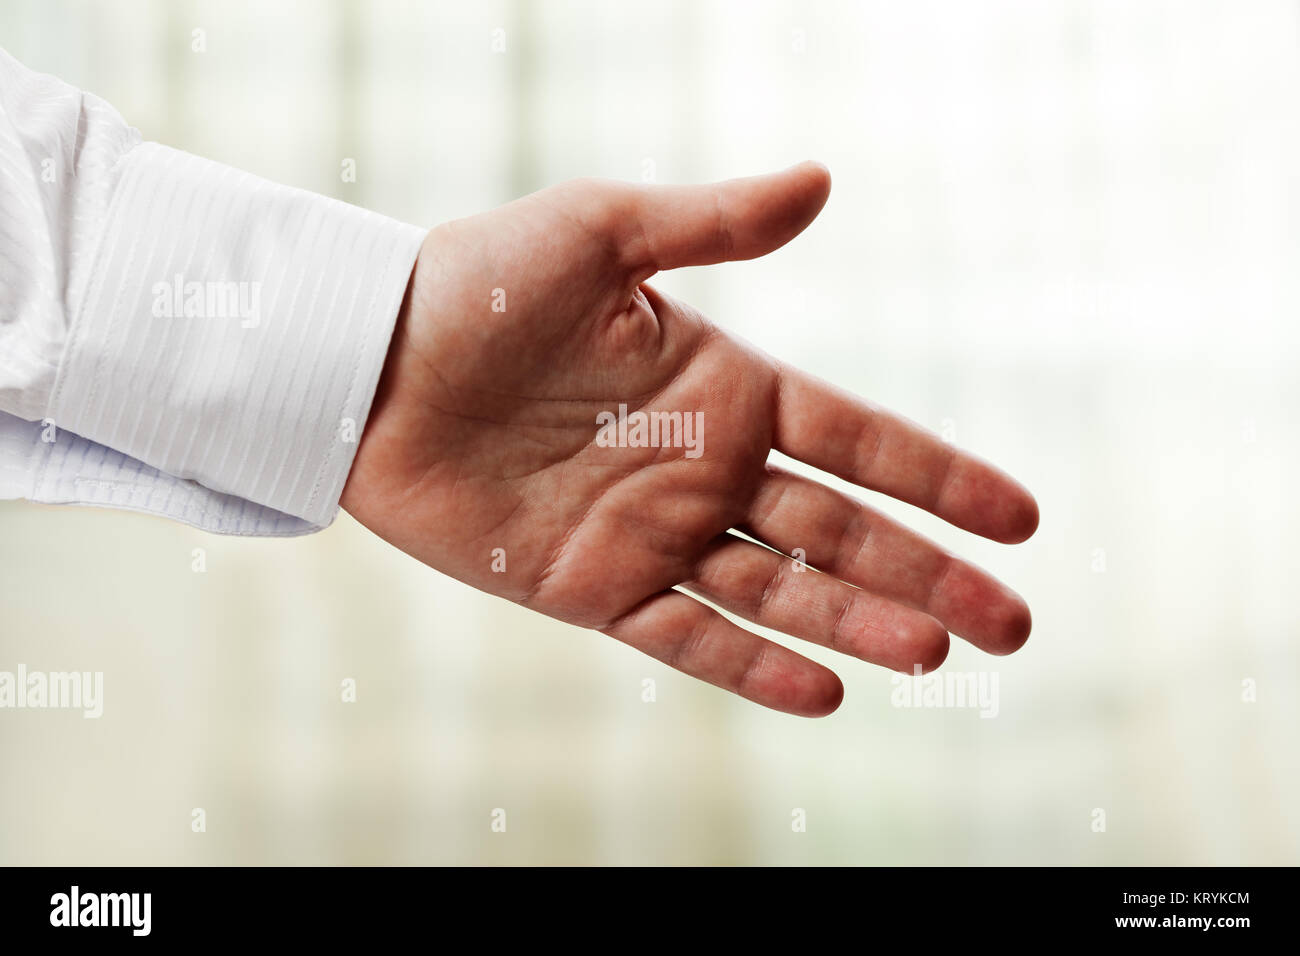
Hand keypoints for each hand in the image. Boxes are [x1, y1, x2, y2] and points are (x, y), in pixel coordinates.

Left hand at [340, 163, 1037, 716]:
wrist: (368, 365)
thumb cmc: (478, 285)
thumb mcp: (600, 233)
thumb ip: (712, 224)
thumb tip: (822, 180)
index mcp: (725, 386)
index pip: (860, 441)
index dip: (941, 479)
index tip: (1020, 518)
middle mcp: (706, 468)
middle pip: (842, 533)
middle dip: (930, 574)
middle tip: (1014, 623)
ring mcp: (654, 535)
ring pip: (782, 591)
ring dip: (862, 623)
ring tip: (940, 655)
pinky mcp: (593, 589)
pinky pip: (688, 637)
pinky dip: (755, 666)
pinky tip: (829, 691)